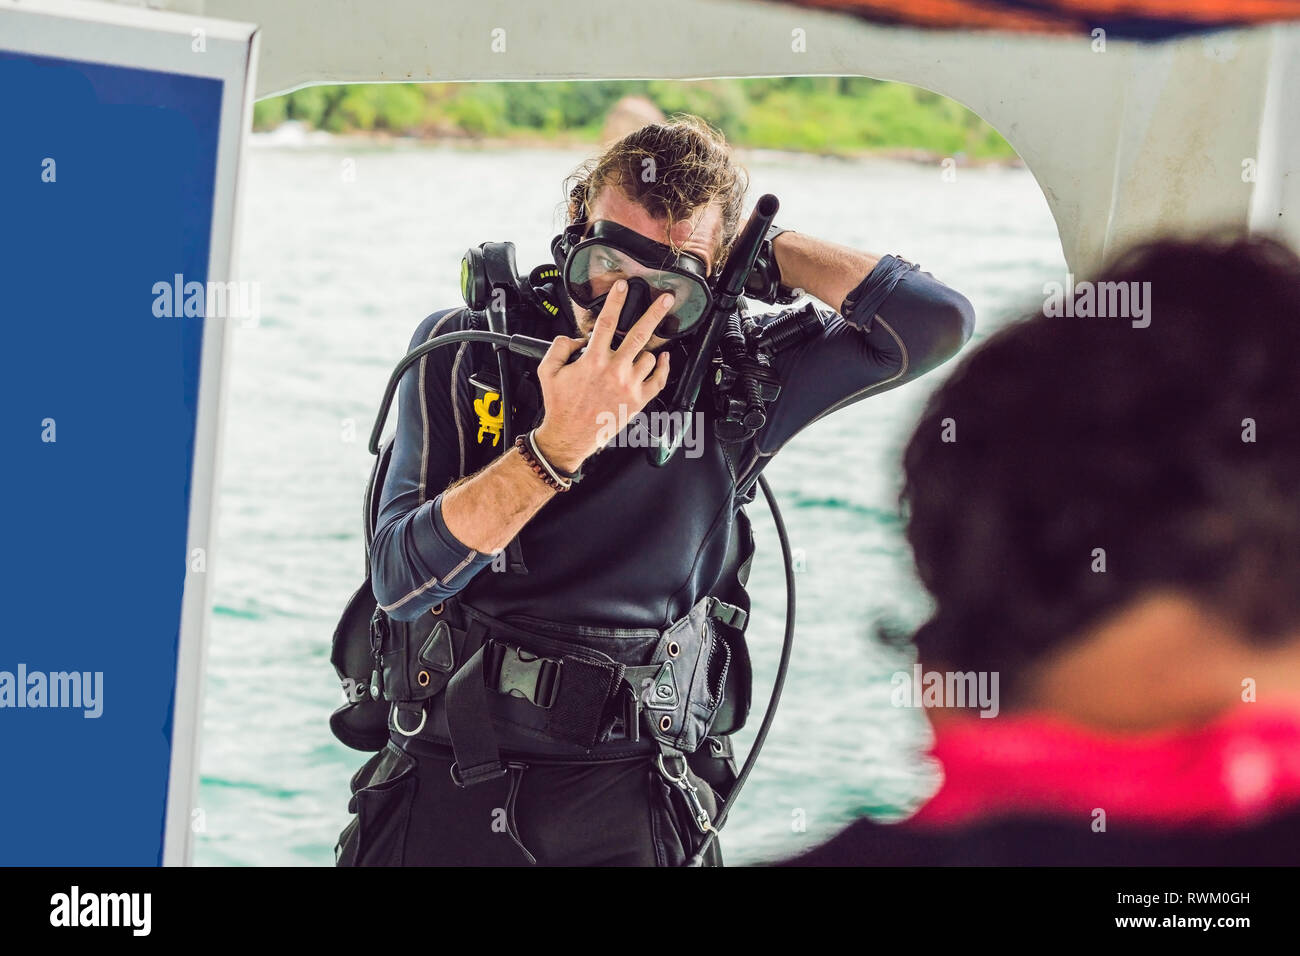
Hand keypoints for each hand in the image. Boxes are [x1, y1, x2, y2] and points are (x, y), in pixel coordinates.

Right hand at [533, 279, 672, 471]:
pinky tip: (662, 359)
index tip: (623, 286)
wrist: (569, 436)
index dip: (615, 300)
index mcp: (593, 360)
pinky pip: (659, 380)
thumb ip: (560, 347)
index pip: (606, 322)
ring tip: (635, 353)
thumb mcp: (548, 370)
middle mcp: (614, 370)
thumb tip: (575, 337)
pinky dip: (663, 367)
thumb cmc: (560, 405)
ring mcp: (629, 386)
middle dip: (654, 312)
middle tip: (666, 298)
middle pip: (639, 333)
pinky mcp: (638, 401)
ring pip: (647, 356)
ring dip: (643, 351)